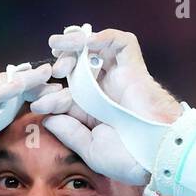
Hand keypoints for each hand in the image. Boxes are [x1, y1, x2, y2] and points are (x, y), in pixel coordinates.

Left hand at [31, 26, 183, 185]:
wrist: (157, 153)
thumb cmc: (128, 157)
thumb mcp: (91, 149)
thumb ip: (69, 132)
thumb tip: (48, 119)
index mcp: (92, 112)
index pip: (66, 96)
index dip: (49, 96)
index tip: (37, 103)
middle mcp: (103, 92)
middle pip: (76, 69)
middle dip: (58, 68)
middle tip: (48, 73)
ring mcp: (117, 77)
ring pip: (94, 50)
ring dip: (74, 46)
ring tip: (57, 47)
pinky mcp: (132, 67)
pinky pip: (119, 43)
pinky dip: (100, 37)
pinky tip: (83, 42)